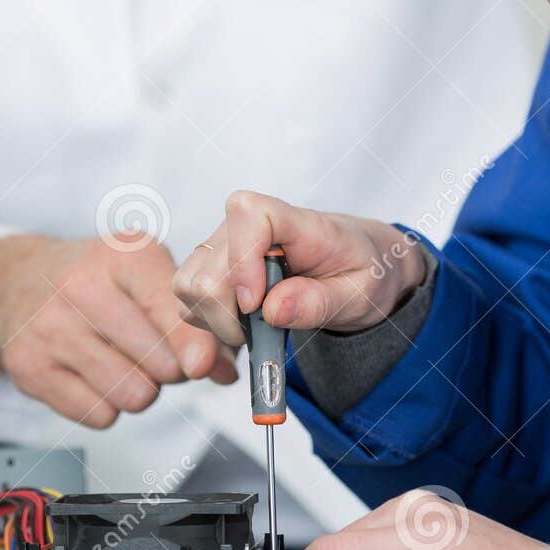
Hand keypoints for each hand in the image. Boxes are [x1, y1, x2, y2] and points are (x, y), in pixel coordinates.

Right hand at [0, 233, 235, 425]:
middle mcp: (80, 285)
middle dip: (172, 370)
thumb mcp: (147, 276)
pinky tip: (95, 375)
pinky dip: (108, 406)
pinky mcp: (28, 366)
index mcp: (122, 255)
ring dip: (142, 391)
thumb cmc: (97, 280)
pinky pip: (98, 415)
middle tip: (159, 356)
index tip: (204, 363)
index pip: (171, 308)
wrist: (19, 281)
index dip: (196, 342)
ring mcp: (49, 327)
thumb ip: (194, 320)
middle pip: (159, 362)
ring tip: (126, 363)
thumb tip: (225, 371)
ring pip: (132, 393)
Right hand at [172, 189, 427, 346]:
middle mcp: (248, 225)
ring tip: (257, 330)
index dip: (242, 262)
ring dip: (218, 324)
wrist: (359, 264)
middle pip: (208, 271)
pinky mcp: (210, 266)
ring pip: (189, 289)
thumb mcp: (359, 294)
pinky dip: (210, 327)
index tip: (255, 304)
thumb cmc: (361, 270)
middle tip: (267, 335)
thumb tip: (273, 310)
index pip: (248, 214)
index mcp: (296, 221)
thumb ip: (318, 302)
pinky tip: (243, 330)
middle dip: (230, 319)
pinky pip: (188, 302)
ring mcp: (224, 245)